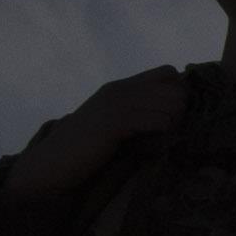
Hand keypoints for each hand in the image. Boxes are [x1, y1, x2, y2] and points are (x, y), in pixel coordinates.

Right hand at [3, 69, 192, 199]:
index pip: (168, 72)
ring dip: (177, 125)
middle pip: (176, 87)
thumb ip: (135, 114)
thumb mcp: (113, 124)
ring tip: (167, 141)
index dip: (180, 92)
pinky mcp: (116, 124)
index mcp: (121, 87)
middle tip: (176, 134)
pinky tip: (159, 146)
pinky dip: (166, 134)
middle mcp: (121, 89)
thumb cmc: (83, 149)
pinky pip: (158, 121)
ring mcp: (117, 104)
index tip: (178, 116)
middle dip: (184, 111)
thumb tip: (172, 117)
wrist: (52, 163)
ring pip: (172, 104)